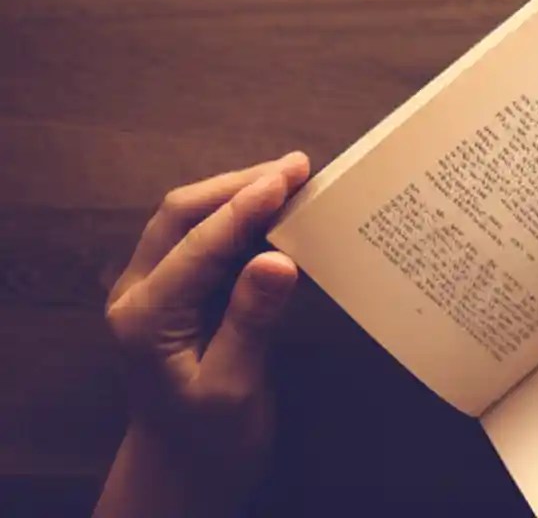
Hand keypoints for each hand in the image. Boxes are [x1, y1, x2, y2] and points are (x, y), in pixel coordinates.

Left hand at [95, 152, 309, 517]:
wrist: (183, 472)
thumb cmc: (208, 439)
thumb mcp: (233, 385)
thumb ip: (251, 320)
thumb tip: (278, 258)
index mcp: (146, 316)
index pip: (198, 242)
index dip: (246, 205)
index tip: (290, 176)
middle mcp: (139, 293)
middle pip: (182, 214)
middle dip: (238, 184)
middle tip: (296, 167)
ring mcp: (153, 291)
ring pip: (188, 221)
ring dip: (236, 194)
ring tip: (291, 178)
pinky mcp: (175, 296)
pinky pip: (202, 241)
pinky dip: (238, 219)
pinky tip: (275, 212)